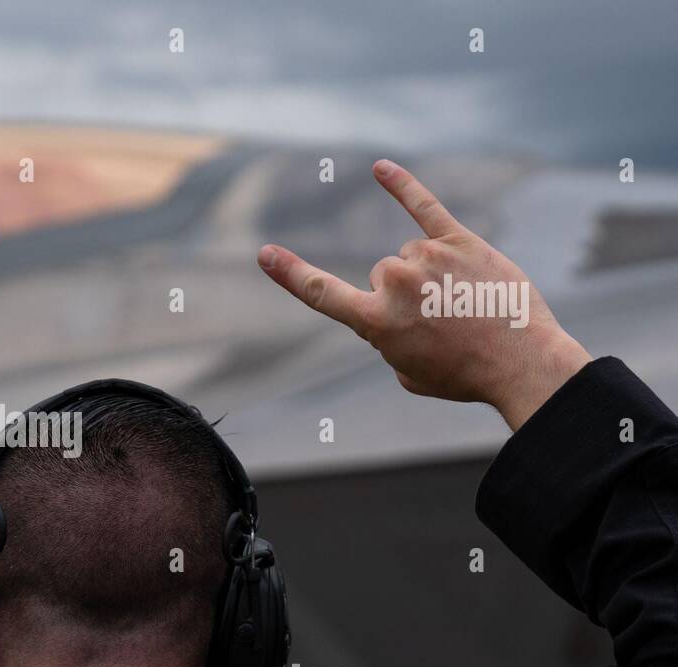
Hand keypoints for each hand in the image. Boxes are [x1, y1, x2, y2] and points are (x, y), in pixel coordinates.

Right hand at [257, 159, 590, 430]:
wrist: (523, 362)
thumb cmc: (466, 375)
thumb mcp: (409, 373)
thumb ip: (390, 339)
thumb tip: (399, 307)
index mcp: (375, 321)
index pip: (320, 294)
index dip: (289, 274)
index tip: (265, 254)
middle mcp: (394, 283)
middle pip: (382, 274)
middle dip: (405, 295)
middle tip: (443, 324)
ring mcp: (427, 258)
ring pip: (411, 256)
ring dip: (431, 275)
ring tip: (464, 303)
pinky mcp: (460, 241)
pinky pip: (425, 207)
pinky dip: (402, 186)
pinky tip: (381, 169)